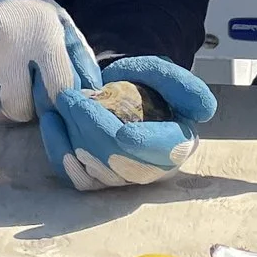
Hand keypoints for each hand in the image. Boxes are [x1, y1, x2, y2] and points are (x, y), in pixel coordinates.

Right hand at [0, 0, 93, 121]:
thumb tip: (92, 88)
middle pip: (20, 108)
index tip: (48, 94)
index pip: (60, 89)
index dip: (56, 99)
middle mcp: (11, 49)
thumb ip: (74, 49)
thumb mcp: (51, 15)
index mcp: (43, 35)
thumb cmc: (11, 2)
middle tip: (15, 89)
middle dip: (20, 104)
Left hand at [39, 57, 218, 191]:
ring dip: (74, 135)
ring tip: (62, 102)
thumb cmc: (143, 84)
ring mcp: (122, 179)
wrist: (116, 95)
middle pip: (122, 161)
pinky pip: (76, 178)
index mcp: (177, 144)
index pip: (165, 151)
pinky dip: (60, 151)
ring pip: (96, 169)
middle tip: (72, 97)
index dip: (146, 144)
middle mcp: (152, 169)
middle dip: (94, 129)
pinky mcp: (96, 181)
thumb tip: (205, 110)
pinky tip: (51, 123)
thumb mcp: (164, 75)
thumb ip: (182, 85)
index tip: (124, 132)